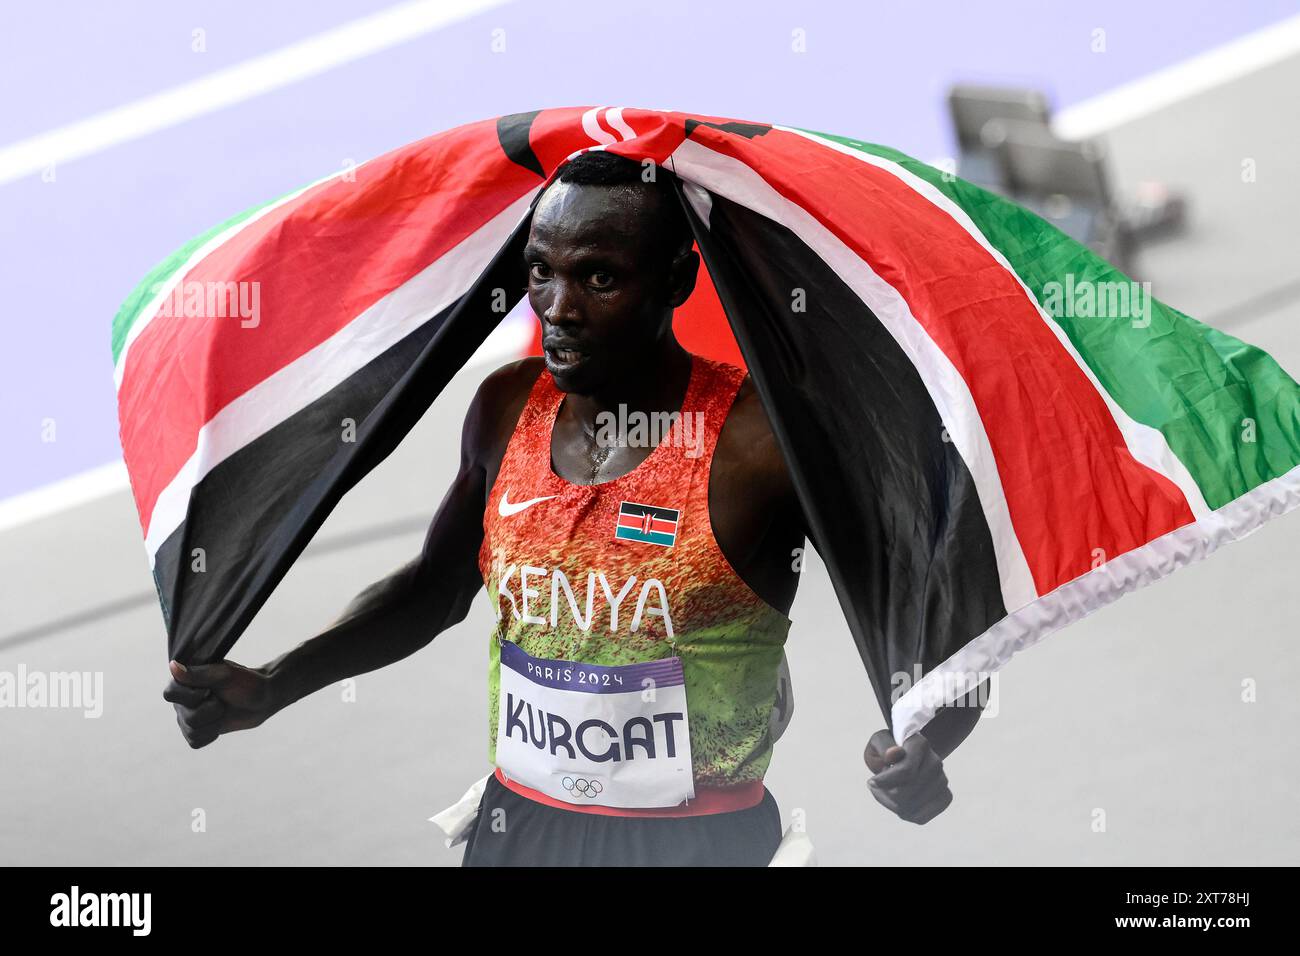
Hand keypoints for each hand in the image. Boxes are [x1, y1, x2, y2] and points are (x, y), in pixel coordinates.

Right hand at [162, 659, 277, 748]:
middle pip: (186, 717)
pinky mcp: (196, 732)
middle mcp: (181, 700)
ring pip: (192, 730)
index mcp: (184, 681)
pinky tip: (220, 722)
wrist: (262, 699)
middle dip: (212, 710)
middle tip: (222, 700)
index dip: (191, 696)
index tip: (209, 690)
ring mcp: (187, 717)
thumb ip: (198, 673)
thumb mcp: (225, 674)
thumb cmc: (245, 682)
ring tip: (223, 709)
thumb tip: (172, 666)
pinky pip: (196, 742)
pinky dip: (212, 734)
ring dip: (215, 722)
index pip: (170, 693)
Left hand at [863, 728, 952, 823]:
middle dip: (885, 793)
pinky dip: (904, 814)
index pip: (906, 771)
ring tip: (885, 792)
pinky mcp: (944, 797)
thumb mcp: (878, 742)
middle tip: (876, 786)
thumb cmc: (887, 750)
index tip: (871, 782)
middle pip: (906, 792)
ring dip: (891, 804)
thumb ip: (883, 746)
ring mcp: (942, 780)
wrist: (903, 757)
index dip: (884, 781)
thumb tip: (893, 754)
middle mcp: (935, 762)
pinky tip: (896, 803)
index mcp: (919, 744)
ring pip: (912, 807)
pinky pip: (920, 817)